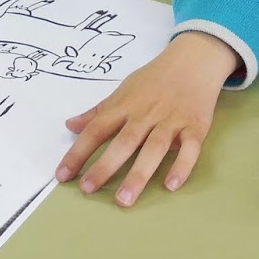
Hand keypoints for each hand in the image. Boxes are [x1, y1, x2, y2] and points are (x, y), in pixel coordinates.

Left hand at [55, 32, 236, 206]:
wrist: (194, 59)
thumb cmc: (155, 78)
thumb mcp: (124, 90)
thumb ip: (98, 111)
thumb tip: (70, 125)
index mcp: (125, 105)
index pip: (97, 129)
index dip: (78, 152)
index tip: (62, 175)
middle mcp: (147, 113)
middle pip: (124, 141)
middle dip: (105, 165)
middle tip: (88, 189)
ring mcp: (172, 120)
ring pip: (154, 148)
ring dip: (139, 174)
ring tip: (124, 199)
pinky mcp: (196, 126)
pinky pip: (190, 148)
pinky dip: (181, 166)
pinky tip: (170, 185)